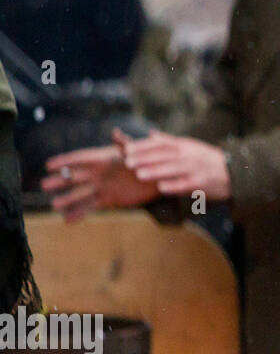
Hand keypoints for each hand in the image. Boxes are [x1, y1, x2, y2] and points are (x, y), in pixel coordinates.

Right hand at [41, 128, 161, 222]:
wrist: (162, 177)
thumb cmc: (150, 159)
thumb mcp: (138, 149)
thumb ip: (125, 144)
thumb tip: (115, 133)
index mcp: (104, 159)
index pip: (80, 159)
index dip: (65, 161)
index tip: (49, 165)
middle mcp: (100, 174)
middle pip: (76, 177)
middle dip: (60, 181)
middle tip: (44, 185)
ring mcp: (104, 187)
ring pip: (81, 194)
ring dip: (68, 200)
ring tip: (54, 206)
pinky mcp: (111, 200)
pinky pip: (92, 206)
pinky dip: (80, 213)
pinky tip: (68, 220)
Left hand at [121, 131, 231, 201]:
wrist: (233, 171)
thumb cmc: (206, 159)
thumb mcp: (190, 145)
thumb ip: (169, 141)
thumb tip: (151, 134)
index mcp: (183, 145)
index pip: (160, 143)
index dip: (143, 146)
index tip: (127, 150)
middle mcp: (188, 155)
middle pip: (164, 155)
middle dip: (145, 158)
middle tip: (128, 163)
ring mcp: (195, 168)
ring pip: (173, 169)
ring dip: (156, 171)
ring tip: (139, 175)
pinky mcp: (201, 182)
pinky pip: (186, 184)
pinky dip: (174, 185)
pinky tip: (161, 188)